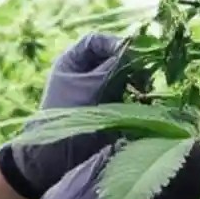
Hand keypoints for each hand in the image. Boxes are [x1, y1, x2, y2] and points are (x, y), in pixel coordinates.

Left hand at [0, 33, 133, 198]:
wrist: (55, 157)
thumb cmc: (70, 114)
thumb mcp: (94, 85)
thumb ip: (115, 65)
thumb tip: (137, 51)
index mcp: (71, 62)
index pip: (98, 41)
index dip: (117, 44)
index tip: (134, 55)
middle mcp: (81, 74)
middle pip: (112, 58)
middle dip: (130, 65)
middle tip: (143, 77)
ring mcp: (92, 92)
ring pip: (121, 78)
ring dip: (134, 83)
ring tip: (144, 92)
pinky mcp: (104, 111)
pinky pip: (123, 97)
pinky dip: (134, 98)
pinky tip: (143, 105)